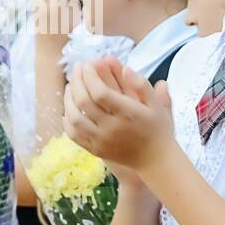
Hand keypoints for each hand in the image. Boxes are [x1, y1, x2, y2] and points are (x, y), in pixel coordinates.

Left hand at [64, 58, 173, 172]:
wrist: (155, 160)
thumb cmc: (157, 128)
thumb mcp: (157, 104)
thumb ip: (141, 85)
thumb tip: (125, 68)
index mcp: (128, 114)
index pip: (100, 92)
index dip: (90, 76)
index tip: (88, 64)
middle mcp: (112, 128)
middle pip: (84, 101)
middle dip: (77, 81)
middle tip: (77, 68)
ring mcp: (101, 141)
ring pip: (74, 118)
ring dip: (68, 99)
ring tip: (70, 85)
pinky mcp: (95, 150)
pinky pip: (74, 134)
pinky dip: (67, 119)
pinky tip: (69, 107)